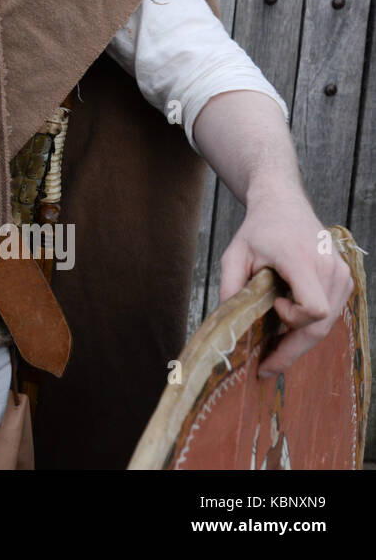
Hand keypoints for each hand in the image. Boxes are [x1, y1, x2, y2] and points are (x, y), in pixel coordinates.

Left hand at [218, 176, 353, 378]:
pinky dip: (311, 325)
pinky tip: (289, 327)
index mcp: (302, 259)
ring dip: (301, 338)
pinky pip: (332, 313)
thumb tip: (227, 324)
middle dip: (293, 349)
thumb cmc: (257, 230)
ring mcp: (341, 274)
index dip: (293, 319)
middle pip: (321, 324)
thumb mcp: (234, 254)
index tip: (274, 307)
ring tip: (274, 347)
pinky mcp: (345, 279)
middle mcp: (329, 268)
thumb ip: (230, 287)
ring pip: (328, 323)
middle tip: (267, 367)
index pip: (314, 308)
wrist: (284, 205)